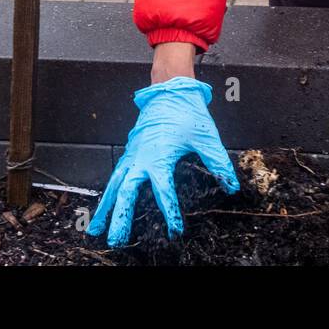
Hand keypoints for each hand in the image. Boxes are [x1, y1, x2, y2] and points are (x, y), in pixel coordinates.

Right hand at [88, 77, 238, 247]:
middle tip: (116, 240)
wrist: (169, 89)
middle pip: (126, 193)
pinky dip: (109, 192)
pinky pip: (116, 175)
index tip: (174, 231)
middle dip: (120, 217)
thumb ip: (218, 163)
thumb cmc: (186, 110)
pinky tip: (106, 204)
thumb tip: (231, 185)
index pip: (163, 192)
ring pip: (115, 185)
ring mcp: (133, 154)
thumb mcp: (206, 137)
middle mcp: (142, 157)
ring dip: (106, 207)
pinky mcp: (131, 151)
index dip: (170, 213)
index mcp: (160, 156)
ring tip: (98, 229)